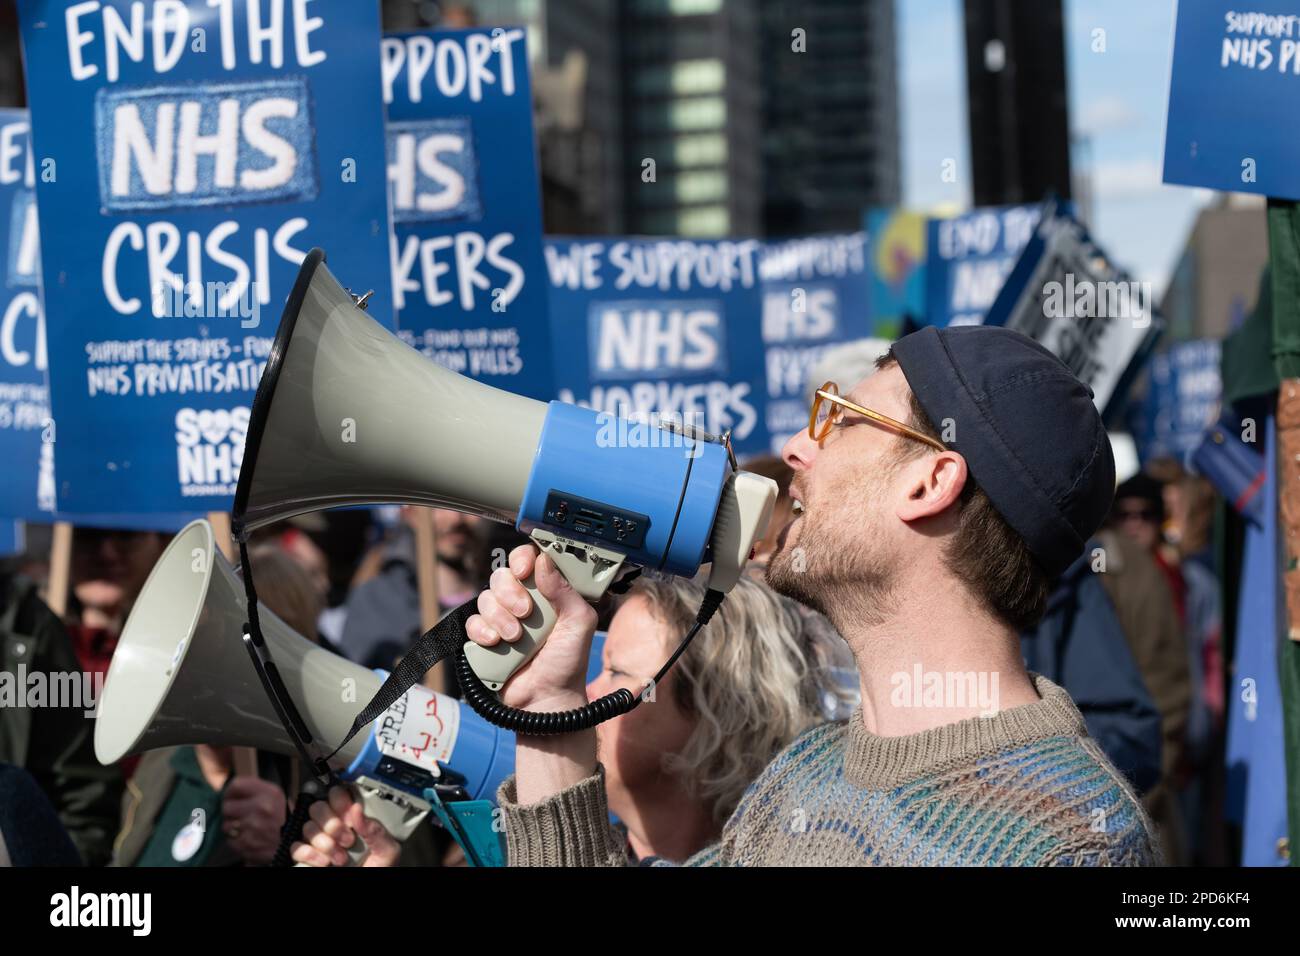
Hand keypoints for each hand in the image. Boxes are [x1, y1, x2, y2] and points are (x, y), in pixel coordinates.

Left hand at [222, 777, 287, 865]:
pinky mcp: (247, 844)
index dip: (230, 792)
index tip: (231, 797)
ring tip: (246, 828)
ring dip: (233, 828)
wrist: (296, 843)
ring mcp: (253, 827)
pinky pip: (230, 840)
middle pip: (227, 806)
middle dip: (231, 811)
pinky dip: (236, 841)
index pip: (236, 786)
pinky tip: (248, 838)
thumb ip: (256, 791)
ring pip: (226, 825)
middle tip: (239, 814)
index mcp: (269, 793)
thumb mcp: (277, 797)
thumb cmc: (285, 818)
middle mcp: (261, 808)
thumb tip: (232, 790)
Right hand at [290, 786, 399, 866]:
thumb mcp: (387, 851)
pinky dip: (310, 854)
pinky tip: (325, 862)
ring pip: (308, 827)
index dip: (340, 802)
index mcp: (353, 819)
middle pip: (318, 807)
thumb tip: (358, 810)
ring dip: (325, 843)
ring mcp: (318, 841)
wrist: (364, 889)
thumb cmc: (377, 869)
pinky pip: (296, 847)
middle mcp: (332, 826)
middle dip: (333, 824)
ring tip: (341, 858)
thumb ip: (377, 830)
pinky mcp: (306, 857)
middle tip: (348, 840)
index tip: (351, 816)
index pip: (337, 794)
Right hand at [465, 544, 597, 711]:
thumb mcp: (579, 624)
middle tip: (525, 613)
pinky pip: (472, 621)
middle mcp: (523, 601)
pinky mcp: (485, 637)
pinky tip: (495, 643)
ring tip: (515, 637)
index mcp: (547, 592)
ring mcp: (502, 619)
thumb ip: (566, 591)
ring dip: (499, 616)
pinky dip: (482, 631)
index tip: (525, 571)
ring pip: (486, 597)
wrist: (545, 700)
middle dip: (511, 593)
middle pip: (502, 575)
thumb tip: (545, 561)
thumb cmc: (567, 663)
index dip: (523, 559)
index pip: (529, 560)